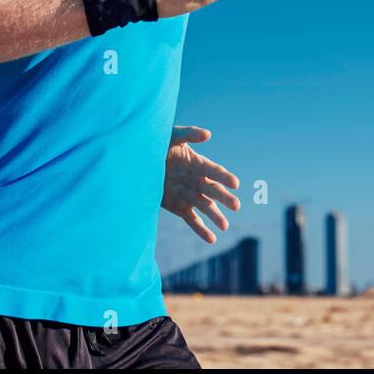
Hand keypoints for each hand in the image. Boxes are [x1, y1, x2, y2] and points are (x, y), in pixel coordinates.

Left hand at [161, 125, 240, 243]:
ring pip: (206, 207)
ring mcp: (189, 195)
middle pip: (214, 191)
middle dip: (225, 198)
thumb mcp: (172, 136)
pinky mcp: (179, 207)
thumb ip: (189, 134)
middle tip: (235, 206)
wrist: (137, 162)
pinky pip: (192, 220)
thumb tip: (208, 134)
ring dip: (216, 216)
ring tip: (224, 226)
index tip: (235, 184)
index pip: (215, 171)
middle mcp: (197, 180)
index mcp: (198, 163)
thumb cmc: (157, 144)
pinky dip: (202, 230)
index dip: (225, 177)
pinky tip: (212, 239)